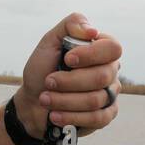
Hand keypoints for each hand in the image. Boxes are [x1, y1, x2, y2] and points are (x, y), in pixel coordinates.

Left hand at [18, 12, 123, 138]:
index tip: (67, 59)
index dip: (90, 55)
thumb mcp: (49, 42)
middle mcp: (110, 70)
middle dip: (69, 81)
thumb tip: (92, 30)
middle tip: (48, 81)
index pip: (112, 48)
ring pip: (95, 100)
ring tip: (45, 99)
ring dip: (64, 100)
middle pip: (102, 76)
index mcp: (101, 49)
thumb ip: (70, 25)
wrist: (32, 101)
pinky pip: (97, 118)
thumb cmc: (42, 70)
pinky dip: (71, 117)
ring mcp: (110, 94)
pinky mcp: (105, 116)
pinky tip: (55, 115)